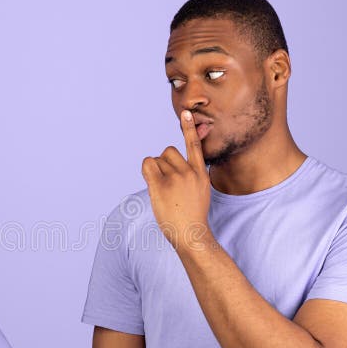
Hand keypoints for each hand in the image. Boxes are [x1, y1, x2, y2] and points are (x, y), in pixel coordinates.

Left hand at [141, 110, 211, 251]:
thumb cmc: (192, 216)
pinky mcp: (160, 185)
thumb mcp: (200, 192)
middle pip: (168, 152)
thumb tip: (171, 162)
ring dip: (155, 170)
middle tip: (167, 184)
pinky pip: (147, 165)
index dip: (189, 128)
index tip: (186, 113)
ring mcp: (175, 178)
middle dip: (164, 164)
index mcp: (200, 173)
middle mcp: (189, 172)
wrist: (191, 234)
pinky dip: (146, 171)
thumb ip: (191, 175)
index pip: (194, 145)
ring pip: (156, 159)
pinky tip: (152, 184)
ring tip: (163, 190)